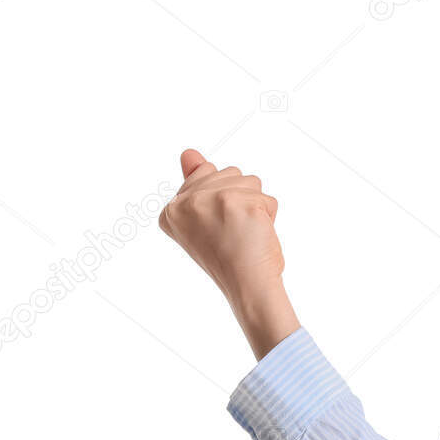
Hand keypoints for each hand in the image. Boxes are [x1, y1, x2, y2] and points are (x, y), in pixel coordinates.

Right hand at [160, 150, 297, 358]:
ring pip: (250, 181)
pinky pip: (267, 198)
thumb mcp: (206, 220)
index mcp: (170, 210)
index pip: (205, 174)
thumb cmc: (229, 258)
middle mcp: (184, 203)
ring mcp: (209, 200)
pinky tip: (256, 235)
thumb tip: (189, 153)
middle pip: (229, 173)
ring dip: (256, 206)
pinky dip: (269, 217)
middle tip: (233, 232)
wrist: (247, 287)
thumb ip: (194, 183)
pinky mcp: (236, 202)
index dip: (223, 202)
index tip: (218, 228)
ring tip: (244, 233)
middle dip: (240, 200)